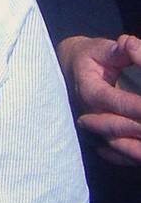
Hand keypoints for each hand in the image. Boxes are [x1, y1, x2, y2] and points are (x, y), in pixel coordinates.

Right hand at [59, 34, 140, 165]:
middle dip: (139, 127)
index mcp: (89, 90)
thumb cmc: (90, 58)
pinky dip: (130, 158)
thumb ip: (122, 49)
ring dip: (136, 148)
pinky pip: (115, 156)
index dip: (137, 107)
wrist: (69, 70)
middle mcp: (89, 114)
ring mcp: (92, 130)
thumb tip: (131, 44)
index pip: (116, 102)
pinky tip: (140, 155)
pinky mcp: (98, 140)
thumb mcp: (103, 48)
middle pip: (118, 129)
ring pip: (118, 147)